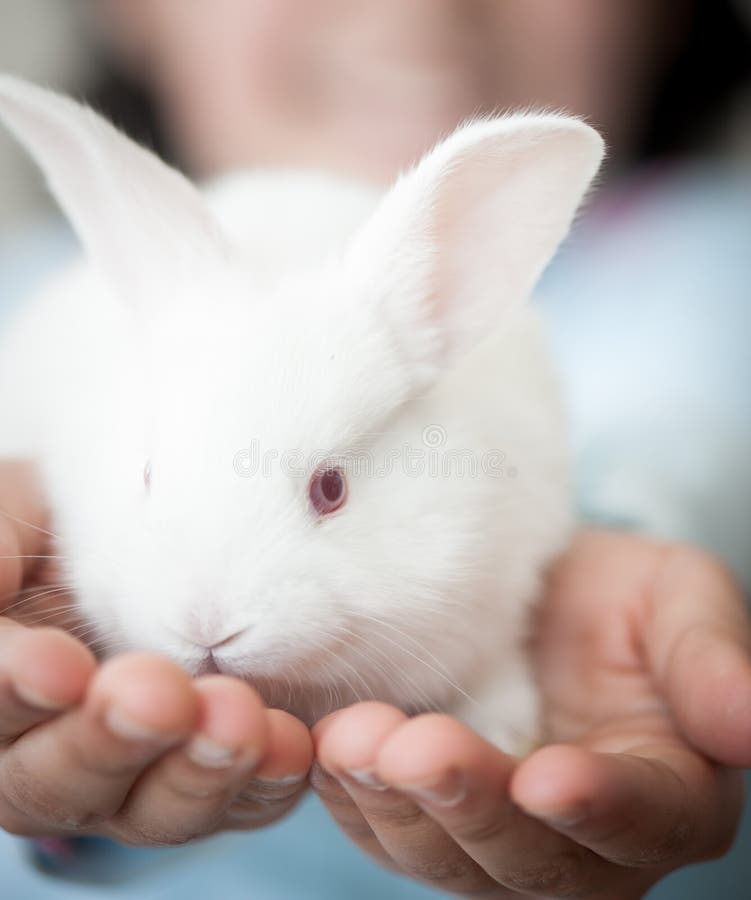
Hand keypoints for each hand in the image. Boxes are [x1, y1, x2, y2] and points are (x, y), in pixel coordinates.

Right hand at [0, 461, 311, 844]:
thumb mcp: (13, 518)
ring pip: (155, 809)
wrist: (152, 525)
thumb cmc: (65, 521)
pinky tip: (291, 743)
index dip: (14, 693)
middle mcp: (53, 755)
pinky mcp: (218, 777)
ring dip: (197, 770)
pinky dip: (266, 781)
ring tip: (235, 720)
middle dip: (110, 742)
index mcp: (1, 693)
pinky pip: (242, 801)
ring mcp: (138, 777)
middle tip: (157, 697)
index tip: (57, 665)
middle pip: (61, 782)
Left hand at [313, 530, 750, 898]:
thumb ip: (711, 660)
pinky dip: (352, 798)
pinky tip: (327, 750)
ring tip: (355, 740)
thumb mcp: (680, 599)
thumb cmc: (619, 594)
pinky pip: (386, 830)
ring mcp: (497, 837)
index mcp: (667, 793)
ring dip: (398, 807)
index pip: (644, 820)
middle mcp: (582, 841)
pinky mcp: (427, 815)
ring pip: (447, 859)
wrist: (537, 592)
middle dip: (471, 808)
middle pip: (532, 860)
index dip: (600, 808)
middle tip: (418, 748)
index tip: (547, 777)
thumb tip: (749, 724)